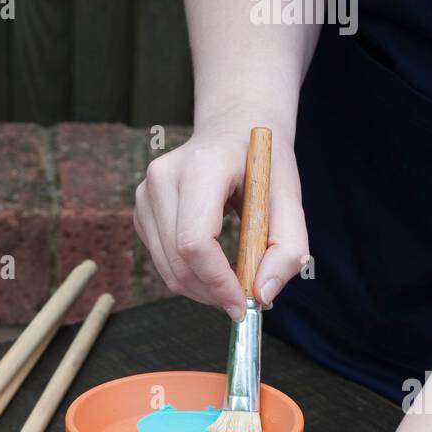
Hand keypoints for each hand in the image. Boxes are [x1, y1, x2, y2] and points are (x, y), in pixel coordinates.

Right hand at [134, 114, 307, 320]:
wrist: (232, 128)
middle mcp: (163, 178)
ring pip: (168, 270)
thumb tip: (262, 295)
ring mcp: (145, 194)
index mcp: (201, 167)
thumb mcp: (290, 198)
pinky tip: (214, 264)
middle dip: (213, 293)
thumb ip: (288, 248)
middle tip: (244, 300)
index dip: (217, 282)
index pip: (195, 241)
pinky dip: (190, 276)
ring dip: (203, 290)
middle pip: (179, 262)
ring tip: (233, 281)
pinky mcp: (141, 211)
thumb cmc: (263, 163)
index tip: (244, 303)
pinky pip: (163, 263)